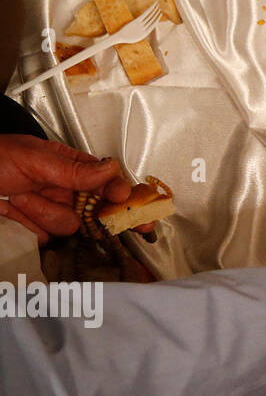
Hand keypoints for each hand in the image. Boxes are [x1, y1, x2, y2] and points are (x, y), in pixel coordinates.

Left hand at [0, 135, 134, 244]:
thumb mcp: (33, 158)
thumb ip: (73, 169)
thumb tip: (111, 171)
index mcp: (72, 165)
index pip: (108, 180)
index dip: (121, 192)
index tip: (124, 200)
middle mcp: (66, 189)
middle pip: (96, 209)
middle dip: (91, 212)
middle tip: (93, 217)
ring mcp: (50, 209)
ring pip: (69, 225)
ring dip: (42, 213)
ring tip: (19, 197)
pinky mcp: (34, 229)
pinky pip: (45, 237)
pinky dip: (28, 226)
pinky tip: (11, 211)